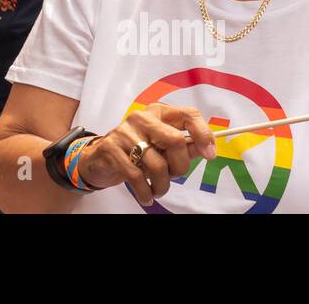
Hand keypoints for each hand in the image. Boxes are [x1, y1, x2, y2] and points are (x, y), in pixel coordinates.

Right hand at [77, 103, 215, 205]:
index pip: (188, 115)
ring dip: (162, 185)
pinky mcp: (111, 149)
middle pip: (175, 140)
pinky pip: (137, 176)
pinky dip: (145, 192)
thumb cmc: (135, 151)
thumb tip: (205, 149)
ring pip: (157, 164)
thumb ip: (183, 146)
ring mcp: (125, 132)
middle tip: (174, 176)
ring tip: (158, 189)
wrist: (98, 159)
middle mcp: (142, 118)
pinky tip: (146, 195)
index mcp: (158, 113)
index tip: (209, 154)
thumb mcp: (160, 146)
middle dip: (180, 166)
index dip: (203, 134)